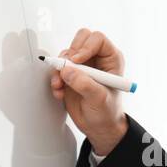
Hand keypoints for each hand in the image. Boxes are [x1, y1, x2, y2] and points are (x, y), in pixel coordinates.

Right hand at [50, 27, 127, 155]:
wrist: (98, 127)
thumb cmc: (107, 112)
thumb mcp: (99, 99)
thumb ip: (84, 84)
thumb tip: (67, 71)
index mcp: (111, 59)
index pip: (97, 39)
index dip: (85, 46)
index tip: (77, 60)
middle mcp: (96, 59)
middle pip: (80, 40)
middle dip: (70, 54)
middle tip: (67, 68)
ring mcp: (83, 66)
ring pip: (66, 54)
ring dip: (59, 69)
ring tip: (60, 85)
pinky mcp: (70, 75)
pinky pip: (58, 68)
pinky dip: (55, 79)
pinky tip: (60, 92)